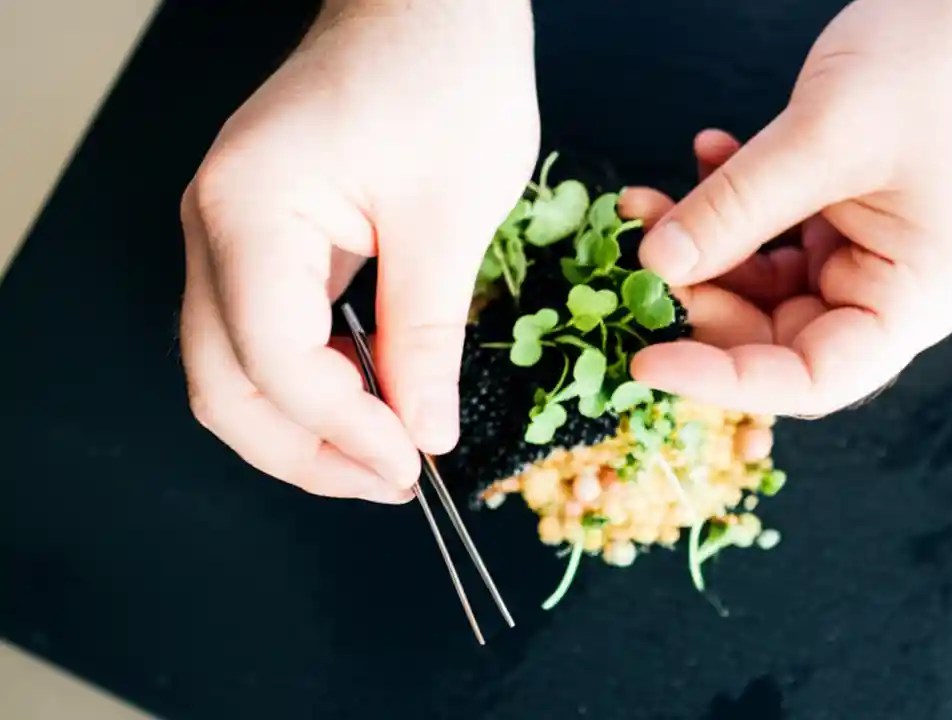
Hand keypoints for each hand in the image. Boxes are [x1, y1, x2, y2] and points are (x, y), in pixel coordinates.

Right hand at [179, 0, 537, 501]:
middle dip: (307, 451)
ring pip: (237, 368)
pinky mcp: (265, 238)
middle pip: (225, 382)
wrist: (430, 6)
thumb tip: (424, 431)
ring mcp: (232, 231)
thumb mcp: (451, 216)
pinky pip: (267, 334)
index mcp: (250, 208)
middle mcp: (216, 224)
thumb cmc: (445, 76)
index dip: (340, 431)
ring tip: (387, 457)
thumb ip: (428, 333)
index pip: (270, 360)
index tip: (410, 466)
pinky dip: (314, 383)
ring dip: (306, 427)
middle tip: (391, 484)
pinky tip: (373, 403)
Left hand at [627, 0, 951, 416]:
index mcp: (911, 300)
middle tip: (641, 257)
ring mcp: (861, 251)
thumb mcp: (826, 139)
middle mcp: (887, 290)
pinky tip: (706, 153)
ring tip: (647, 200)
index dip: (725, 381)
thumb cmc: (946, 65)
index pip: (810, 379)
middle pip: (774, 335)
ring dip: (701, 246)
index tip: (649, 361)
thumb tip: (658, 264)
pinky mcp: (840, 211)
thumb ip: (738, 208)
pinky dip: (729, 202)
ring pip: (759, 283)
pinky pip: (767, 232)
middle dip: (700, 299)